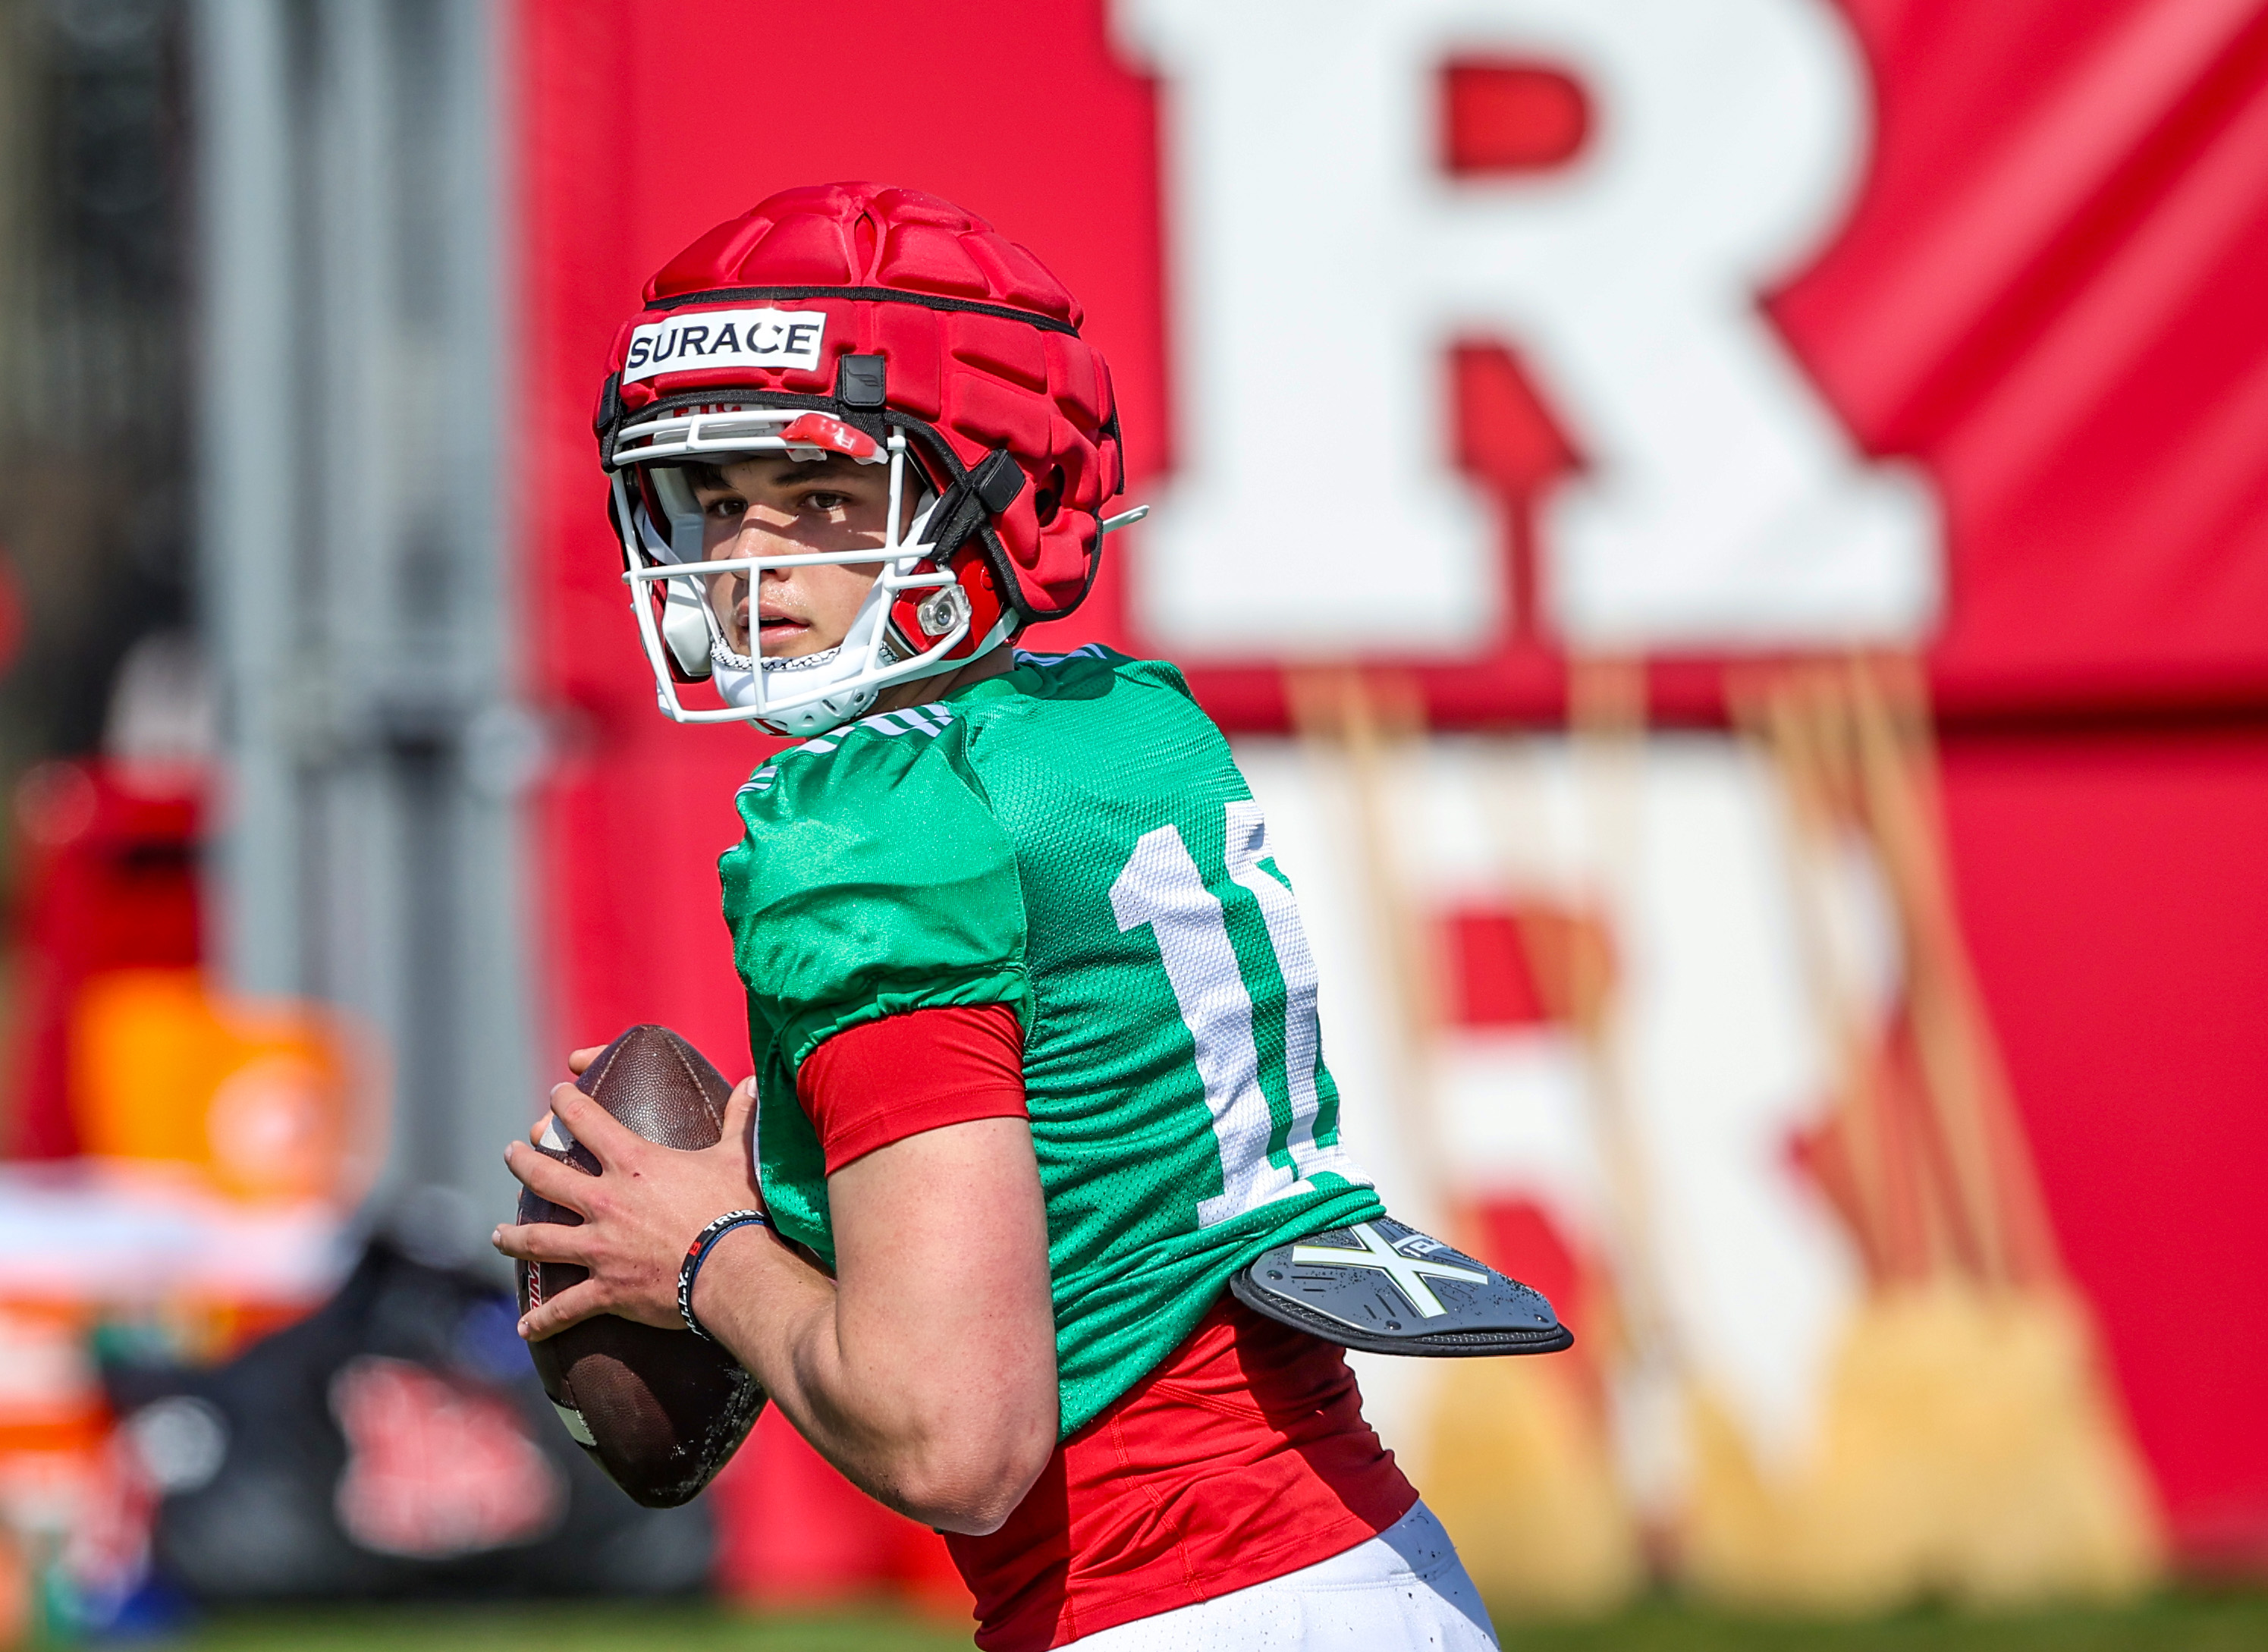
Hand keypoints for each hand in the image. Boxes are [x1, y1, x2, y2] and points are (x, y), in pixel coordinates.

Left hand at [492, 1071, 760, 1341]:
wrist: (733, 1271)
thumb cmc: (737, 1210)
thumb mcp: (738, 1157)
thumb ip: (740, 1119)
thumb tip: (755, 1083)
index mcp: (633, 1163)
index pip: (586, 1120)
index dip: (566, 1103)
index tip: (556, 1094)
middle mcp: (606, 1201)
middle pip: (546, 1176)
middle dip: (524, 1161)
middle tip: (512, 1153)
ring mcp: (600, 1247)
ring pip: (539, 1239)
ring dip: (512, 1236)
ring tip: (496, 1234)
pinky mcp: (606, 1289)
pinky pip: (564, 1307)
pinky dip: (542, 1320)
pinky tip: (525, 1327)